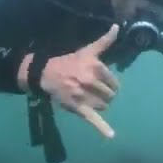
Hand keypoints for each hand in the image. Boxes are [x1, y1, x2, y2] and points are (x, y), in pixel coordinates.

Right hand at [40, 23, 121, 138]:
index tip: (101, 83)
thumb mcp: (87, 50)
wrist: (45, 73)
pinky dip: (102, 128)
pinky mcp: (78, 108)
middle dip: (104, 94)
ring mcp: (84, 95)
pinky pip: (93, 119)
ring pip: (104, 106)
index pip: (114, 83)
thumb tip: (118, 27)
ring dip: (99, 104)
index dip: (109, 84)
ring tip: (88, 98)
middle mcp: (91, 81)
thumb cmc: (69, 62)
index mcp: (96, 67)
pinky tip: (111, 135)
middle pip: (110, 96)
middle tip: (92, 90)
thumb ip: (105, 41)